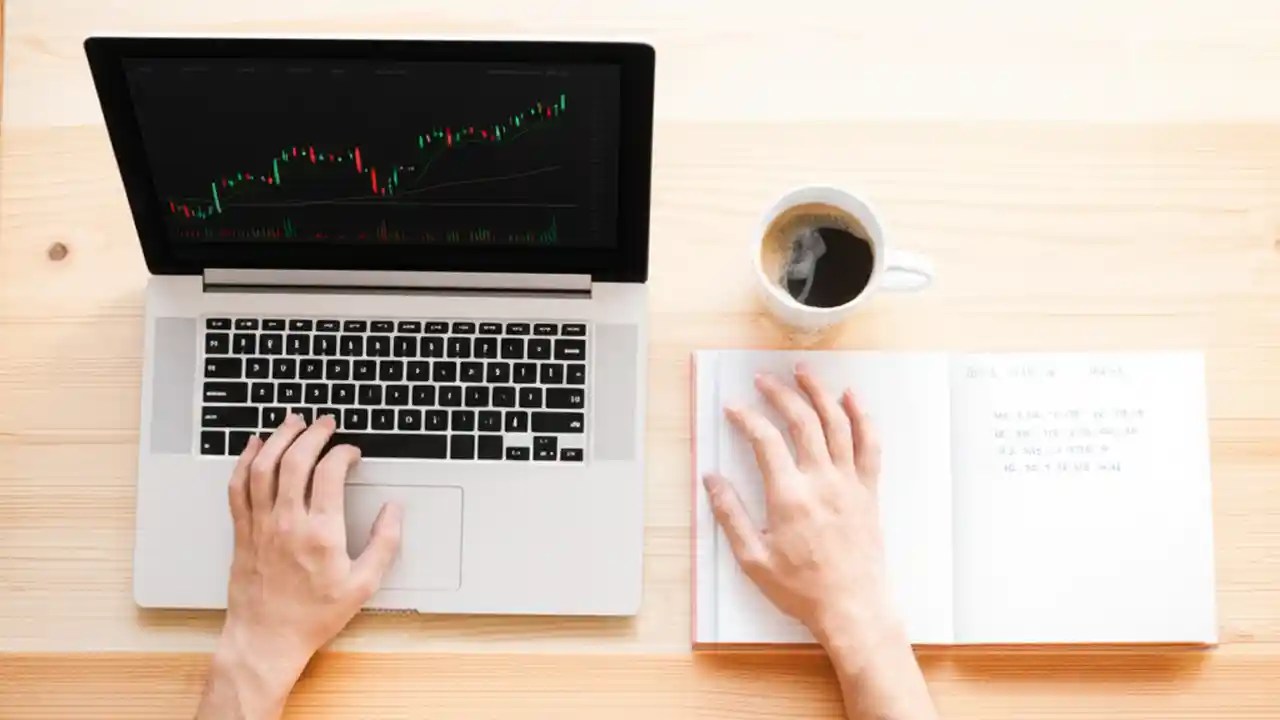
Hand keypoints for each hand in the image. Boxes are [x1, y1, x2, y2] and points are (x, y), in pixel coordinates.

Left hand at [197, 414, 402, 719]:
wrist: (266, 638)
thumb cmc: (313, 616)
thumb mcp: (363, 585)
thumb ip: (384, 544)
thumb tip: (394, 511)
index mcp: (321, 533)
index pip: (329, 473)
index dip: (343, 453)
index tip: (352, 452)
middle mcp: (287, 522)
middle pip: (295, 460)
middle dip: (312, 434)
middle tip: (324, 423)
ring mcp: (260, 525)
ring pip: (263, 466)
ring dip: (278, 438)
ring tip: (292, 423)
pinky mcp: (242, 531)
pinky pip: (239, 486)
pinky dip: (246, 461)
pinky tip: (255, 447)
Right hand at [704, 364, 889, 643]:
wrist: (852, 608)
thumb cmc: (803, 589)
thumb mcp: (752, 559)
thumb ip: (729, 514)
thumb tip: (711, 480)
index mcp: (789, 496)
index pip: (765, 440)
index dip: (746, 418)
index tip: (733, 408)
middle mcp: (822, 482)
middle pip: (802, 421)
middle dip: (779, 394)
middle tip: (763, 380)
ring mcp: (849, 483)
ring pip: (837, 424)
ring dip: (819, 393)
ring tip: (804, 373)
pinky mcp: (868, 491)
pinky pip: (869, 445)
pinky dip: (862, 417)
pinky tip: (852, 398)